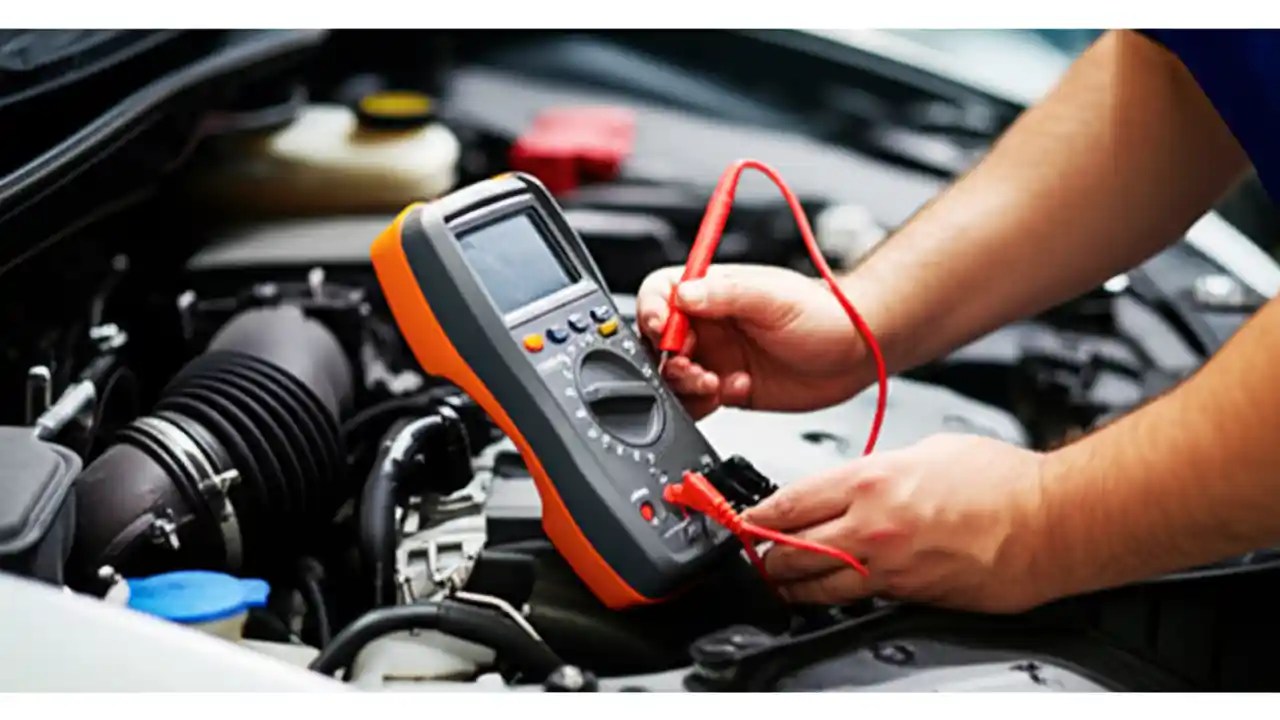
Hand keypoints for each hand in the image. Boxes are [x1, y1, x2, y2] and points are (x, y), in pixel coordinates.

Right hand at [636, 264, 869, 419]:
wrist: (856, 353)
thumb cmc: (824, 313)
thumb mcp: (772, 296)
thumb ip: (725, 295)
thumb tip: (681, 295)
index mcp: (712, 290)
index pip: (661, 293)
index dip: (652, 311)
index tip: (660, 329)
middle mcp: (708, 323)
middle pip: (658, 340)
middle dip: (669, 358)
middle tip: (693, 367)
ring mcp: (715, 356)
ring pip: (673, 375)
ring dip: (686, 384)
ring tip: (715, 384)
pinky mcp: (726, 388)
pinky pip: (695, 401)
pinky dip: (704, 403)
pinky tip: (735, 392)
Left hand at [742, 434, 1051, 612]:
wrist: (1049, 522)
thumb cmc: (1000, 481)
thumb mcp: (925, 450)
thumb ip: (877, 468)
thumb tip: (851, 481)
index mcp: (869, 482)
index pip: (788, 503)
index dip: (755, 515)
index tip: (741, 518)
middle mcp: (871, 528)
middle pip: (789, 550)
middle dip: (763, 553)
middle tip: (751, 551)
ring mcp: (889, 568)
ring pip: (815, 586)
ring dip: (789, 584)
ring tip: (775, 579)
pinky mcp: (910, 596)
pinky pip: (857, 598)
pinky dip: (835, 595)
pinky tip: (826, 592)